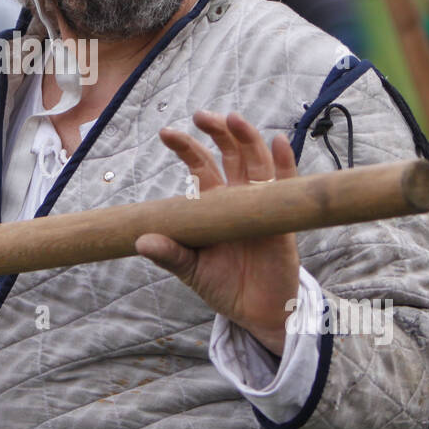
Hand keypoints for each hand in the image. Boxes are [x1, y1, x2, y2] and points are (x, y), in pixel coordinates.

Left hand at [136, 110, 300, 355]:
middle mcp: (238, 197)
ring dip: (247, 139)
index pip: (200, 166)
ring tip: (235, 119)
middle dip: (218, 132)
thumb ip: (171, 255)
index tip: (166, 133)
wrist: (256, 312)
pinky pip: (286, 186)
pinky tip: (279, 142)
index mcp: (214, 203)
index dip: (187, 147)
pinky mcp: (283, 220)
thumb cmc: (222, 286)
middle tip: (202, 115)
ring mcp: (262, 205)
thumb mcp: (191, 270)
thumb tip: (142, 241)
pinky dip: (285, 163)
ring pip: (257, 163)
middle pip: (230, 154)